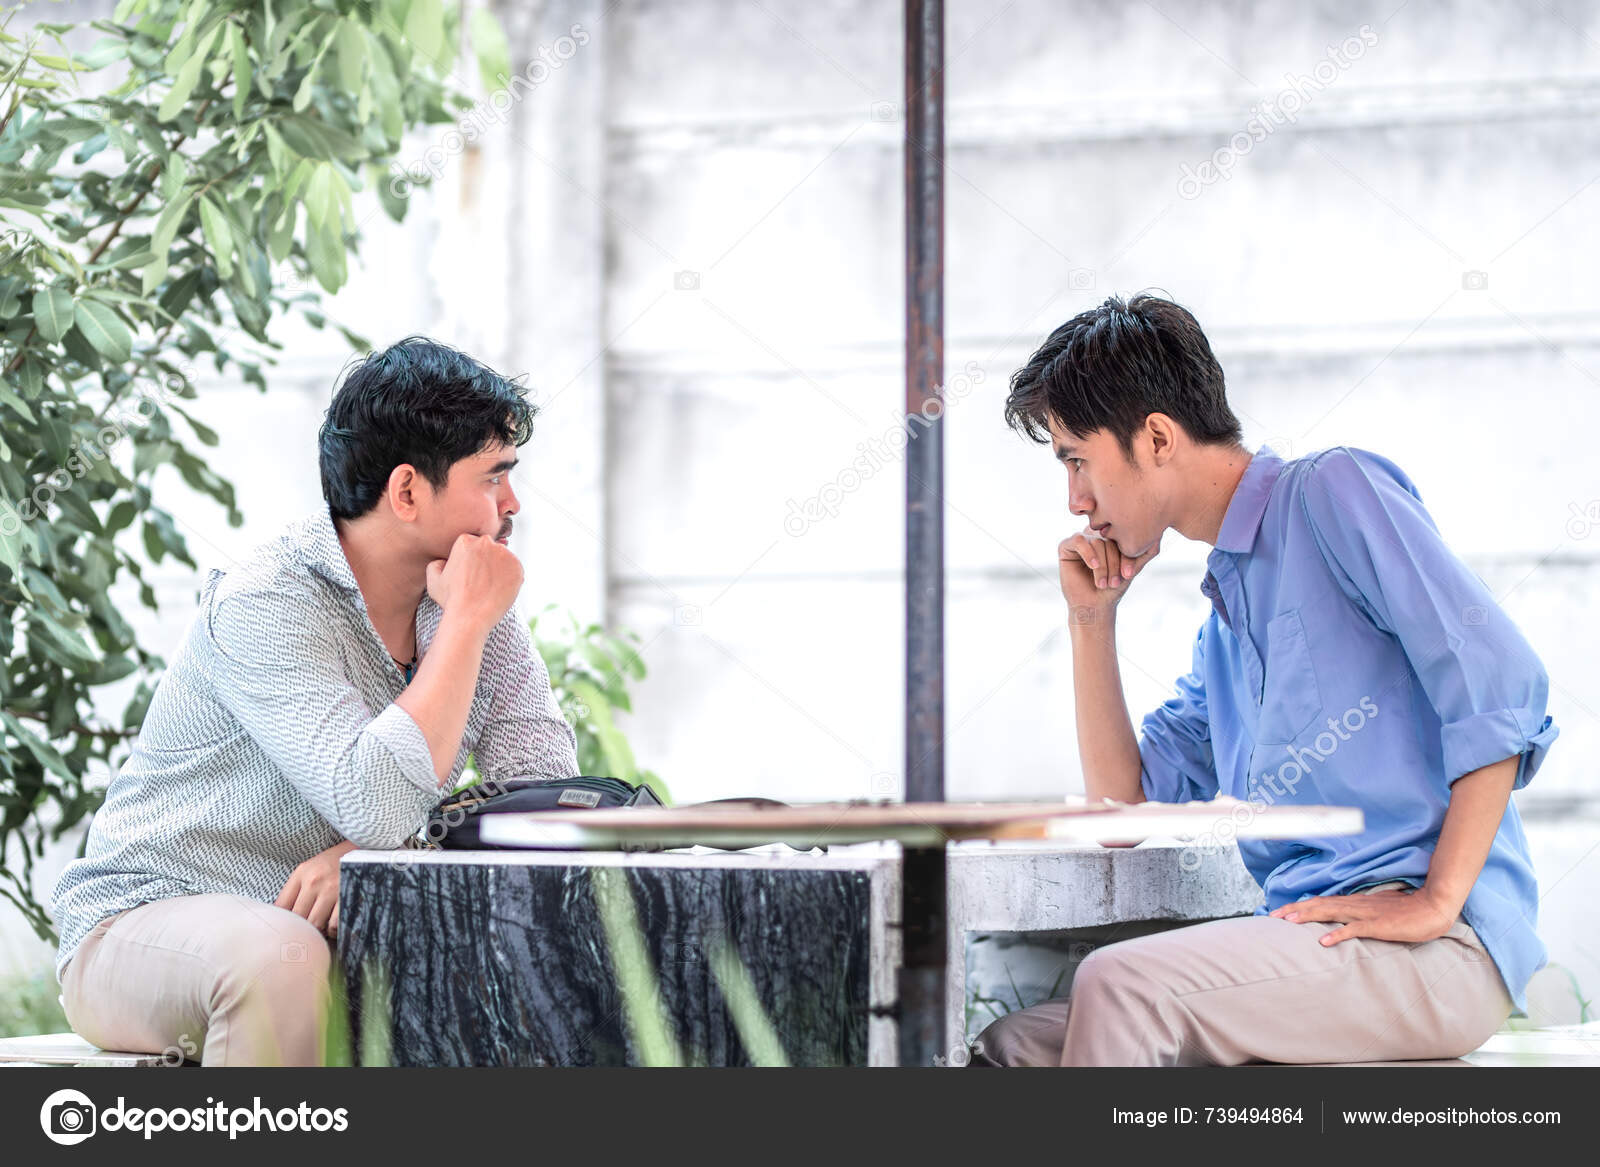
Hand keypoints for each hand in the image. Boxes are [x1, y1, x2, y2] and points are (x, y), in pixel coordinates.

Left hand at [275, 840, 358, 939]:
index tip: (285, 930)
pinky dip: (333, 930)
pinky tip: (334, 925)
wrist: (364, 849)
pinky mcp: (347, 896)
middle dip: (301, 929)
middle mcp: (314, 881)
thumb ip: (295, 890)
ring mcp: (332, 889)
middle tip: (304, 934)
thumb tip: (281, 917)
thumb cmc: (334, 863)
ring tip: (320, 929)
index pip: (282, 906)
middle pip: (298, 918)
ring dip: (317, 931)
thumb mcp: (311, 869)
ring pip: (315, 924)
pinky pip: (334, 925)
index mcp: (301, 874)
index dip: (282, 922)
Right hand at [425, 532, 522, 631]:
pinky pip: (515, 570)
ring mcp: (504, 554)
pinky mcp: (518, 566)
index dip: (471, 560)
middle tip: (481, 581)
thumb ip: (436, 564)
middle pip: (489, 549)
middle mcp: (486, 542)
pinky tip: (499, 591)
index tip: (470, 573)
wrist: (470, 616)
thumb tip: (444, 561)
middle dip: (486, 561)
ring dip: (499, 569)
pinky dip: (510, 579)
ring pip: (503, 559)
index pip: (473, 545)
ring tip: (489, 588)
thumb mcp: (434, 579)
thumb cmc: (451, 599)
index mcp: (465, 541)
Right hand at [1058, 529, 1159, 615]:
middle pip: (1109, 539)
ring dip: (1103, 565)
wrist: (1094, 606)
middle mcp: (1095, 536)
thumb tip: (1159, 535)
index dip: (1126, 555)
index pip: (1122, 537)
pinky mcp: (1066, 546)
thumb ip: (1146, 553)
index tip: (1129, 574)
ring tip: (1103, 583)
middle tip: (1115, 582)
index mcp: (1110, 539)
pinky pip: (1079, 540)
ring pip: (1096, 542)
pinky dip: (1088, 553)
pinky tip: (1093, 566)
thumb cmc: (1112, 589)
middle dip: (1114, 562)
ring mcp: (1080, 541)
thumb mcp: (1133, 569)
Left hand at [1268, 887, 1456, 945]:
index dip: (1300, 907)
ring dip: (1308, 917)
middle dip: (1294, 910)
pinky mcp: (1379, 925)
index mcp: (1355, 902)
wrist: (1433, 907)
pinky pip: (1355, 929)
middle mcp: (1356, 904)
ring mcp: (1366, 914)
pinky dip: (1338, 934)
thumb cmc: (1408, 910)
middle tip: (1273, 916)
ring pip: (1331, 913)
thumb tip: (1344, 919)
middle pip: (1319, 905)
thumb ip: (1361, 913)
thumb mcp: (1379, 909)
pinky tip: (1324, 941)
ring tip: (1288, 923)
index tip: (1280, 912)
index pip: (1321, 902)